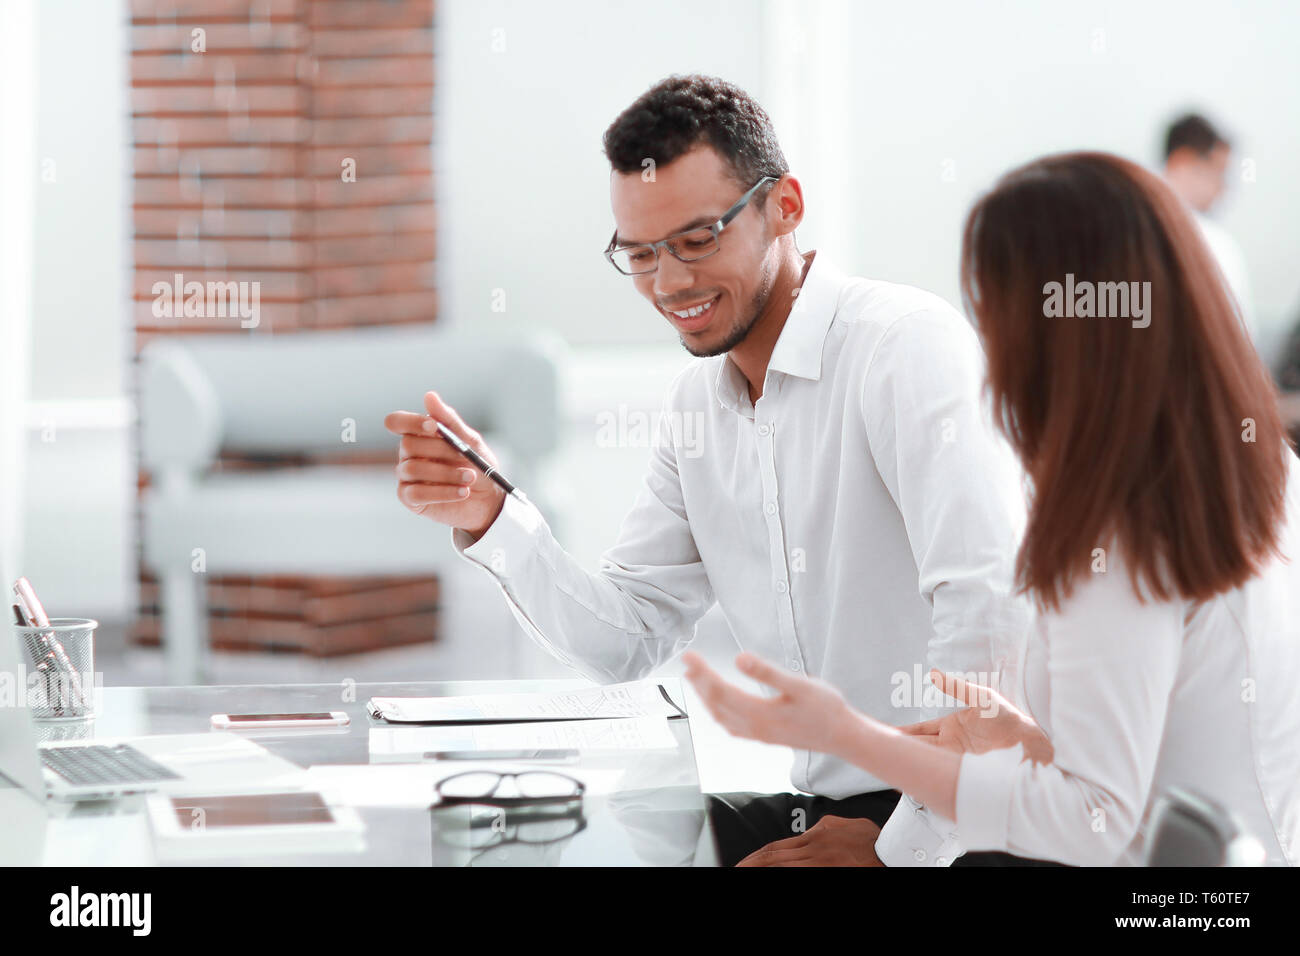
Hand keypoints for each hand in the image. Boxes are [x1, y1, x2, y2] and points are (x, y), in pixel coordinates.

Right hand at [383, 390, 505, 539]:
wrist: (488, 498)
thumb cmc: (478, 465)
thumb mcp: (470, 441)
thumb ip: (449, 421)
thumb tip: (429, 396)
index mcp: (419, 435)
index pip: (396, 422)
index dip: (410, 422)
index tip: (433, 426)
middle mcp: (408, 454)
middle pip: (408, 445)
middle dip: (440, 450)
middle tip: (464, 456)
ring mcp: (406, 477)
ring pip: (413, 469)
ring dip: (446, 473)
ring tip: (471, 477)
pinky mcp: (410, 499)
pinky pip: (416, 493)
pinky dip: (443, 492)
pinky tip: (463, 492)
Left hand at [682, 650, 855, 756]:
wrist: (843, 737)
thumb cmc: (825, 708)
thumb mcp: (799, 685)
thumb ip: (768, 672)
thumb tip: (739, 658)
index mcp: (759, 713)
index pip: (720, 690)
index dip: (702, 672)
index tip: (688, 655)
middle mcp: (754, 727)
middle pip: (716, 703)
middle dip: (699, 681)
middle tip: (687, 661)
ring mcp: (758, 735)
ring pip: (720, 716)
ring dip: (705, 698)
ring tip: (693, 680)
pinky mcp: (764, 737)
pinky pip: (731, 726)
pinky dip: (718, 712)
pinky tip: (717, 706)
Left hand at [736, 815, 883, 866]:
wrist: (894, 850)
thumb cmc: (870, 840)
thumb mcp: (839, 826)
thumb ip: (819, 829)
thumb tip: (806, 834)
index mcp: (815, 837)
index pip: (775, 849)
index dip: (755, 858)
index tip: (741, 865)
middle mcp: (815, 851)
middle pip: (775, 860)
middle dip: (752, 866)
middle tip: (735, 871)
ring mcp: (822, 863)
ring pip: (784, 867)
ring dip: (762, 870)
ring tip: (744, 873)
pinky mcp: (830, 870)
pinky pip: (802, 874)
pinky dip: (784, 874)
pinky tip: (772, 876)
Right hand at [899, 669, 1053, 765]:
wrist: (1032, 746)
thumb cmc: (1011, 720)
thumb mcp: (983, 698)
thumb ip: (957, 687)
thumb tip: (934, 673)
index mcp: (951, 726)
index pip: (919, 730)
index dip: (903, 733)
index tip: (885, 734)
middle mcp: (951, 744)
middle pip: (918, 748)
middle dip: (899, 749)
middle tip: (879, 750)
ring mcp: (957, 759)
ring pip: (927, 762)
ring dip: (911, 763)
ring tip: (891, 766)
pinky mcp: (965, 772)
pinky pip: (942, 774)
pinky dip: (928, 776)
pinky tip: (915, 778)